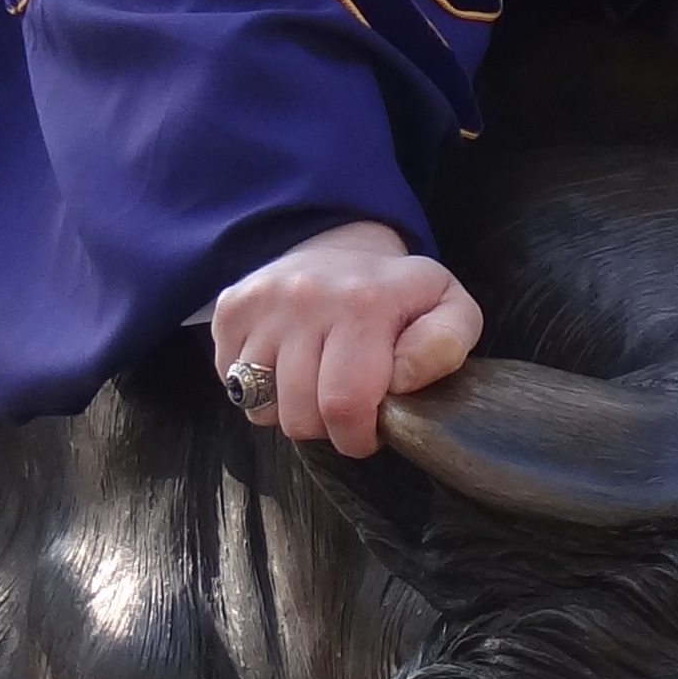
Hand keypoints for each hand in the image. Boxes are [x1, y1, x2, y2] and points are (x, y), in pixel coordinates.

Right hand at [212, 221, 482, 455]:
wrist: (340, 242)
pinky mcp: (229, 310)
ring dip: (291, 410)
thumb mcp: (448, 308)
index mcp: (362, 304)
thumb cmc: (398, 292)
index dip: (358, 436)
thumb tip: (401, 378)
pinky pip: (234, 386)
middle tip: (345, 403)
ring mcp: (260, 304)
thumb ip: (444, 345)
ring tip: (316, 380)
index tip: (369, 427)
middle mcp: (303, 299)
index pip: (344, 406)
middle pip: (299, 416)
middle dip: (327, 428)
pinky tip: (286, 364)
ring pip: (261, 408)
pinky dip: (260, 390)